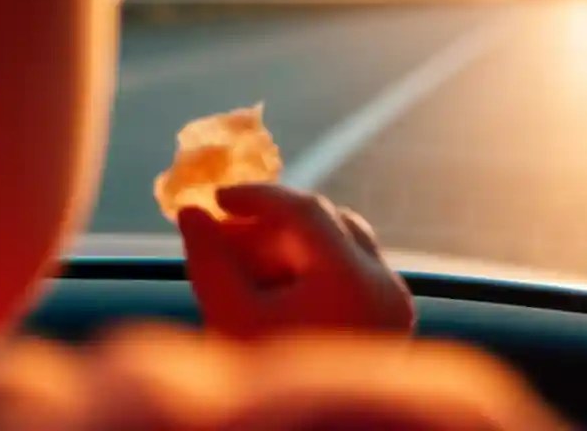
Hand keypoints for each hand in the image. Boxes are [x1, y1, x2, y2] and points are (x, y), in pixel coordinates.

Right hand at [180, 184, 413, 337]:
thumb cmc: (266, 390)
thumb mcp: (229, 318)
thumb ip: (209, 258)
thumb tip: (191, 211)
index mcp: (353, 282)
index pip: (305, 210)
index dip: (257, 196)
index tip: (215, 197)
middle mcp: (386, 287)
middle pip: (327, 225)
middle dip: (270, 225)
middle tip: (221, 232)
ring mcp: (395, 305)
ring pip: (341, 246)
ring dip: (290, 248)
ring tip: (241, 268)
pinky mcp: (392, 322)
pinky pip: (352, 275)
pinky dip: (312, 272)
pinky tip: (270, 292)